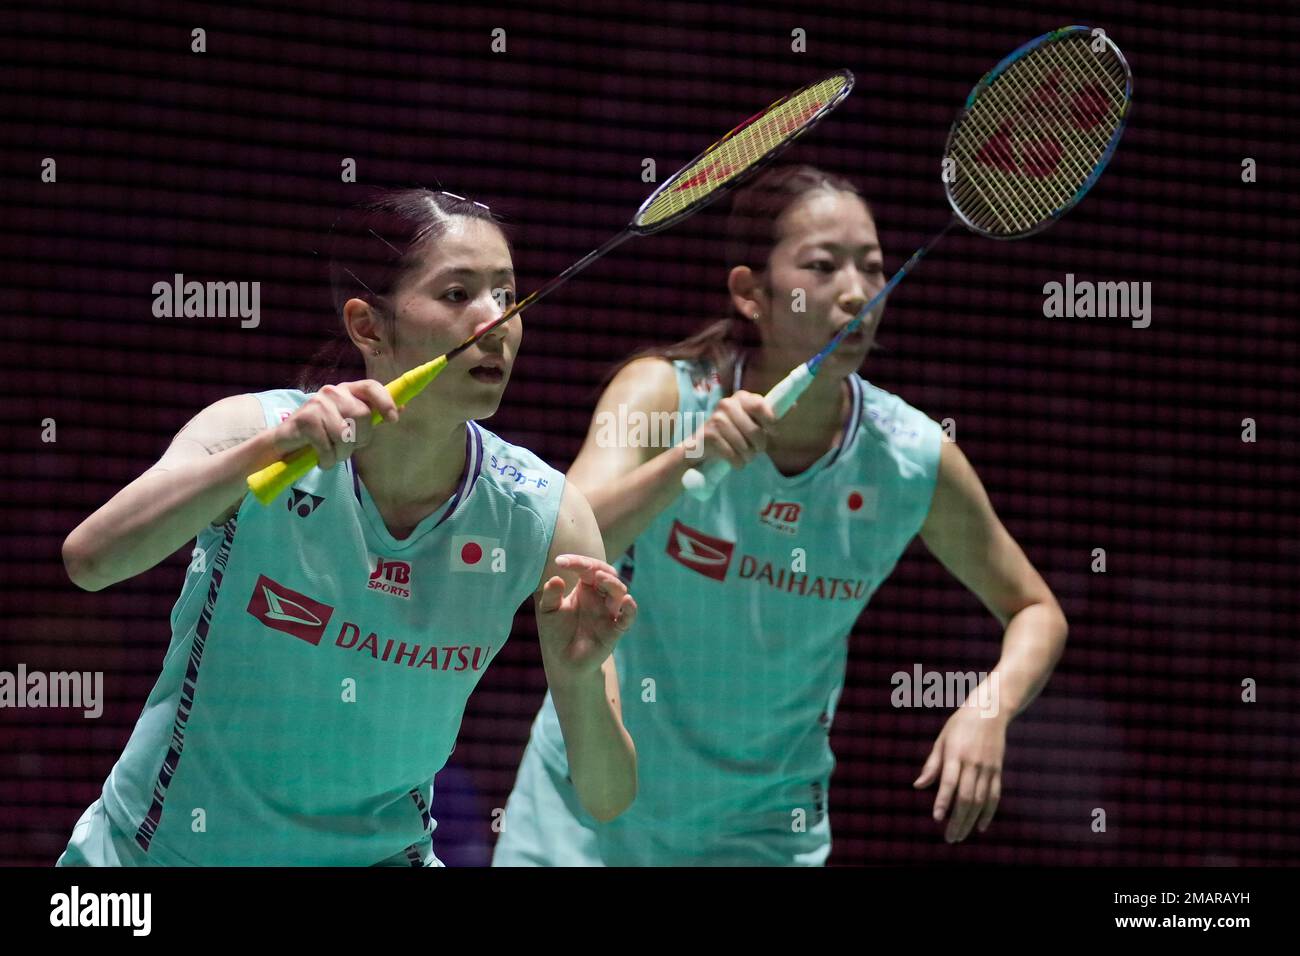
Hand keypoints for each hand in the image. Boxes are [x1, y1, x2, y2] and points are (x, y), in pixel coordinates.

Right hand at [274, 380, 399, 468]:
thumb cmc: (324, 433)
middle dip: (359, 439)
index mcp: (347, 390)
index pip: (371, 386)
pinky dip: (327, 459)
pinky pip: (327, 446)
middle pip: (362, 415)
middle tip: (347, 448)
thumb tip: (402, 408)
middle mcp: (333, 392)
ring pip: (345, 434)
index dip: (385, 401)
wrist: (287, 443)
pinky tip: (321, 459)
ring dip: (341, 453)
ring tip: (332, 455)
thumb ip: (372, 416)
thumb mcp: (350, 424)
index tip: (393, 419)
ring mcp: (318, 403)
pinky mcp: (306, 419)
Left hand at [536, 554, 636, 682]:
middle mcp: (600, 597)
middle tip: (585, 567)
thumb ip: (551, 595)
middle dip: (599, 568)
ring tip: (600, 579)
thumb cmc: (557, 632)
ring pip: (619, 591)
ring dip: (612, 583)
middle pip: (607, 574)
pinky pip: (627, 617)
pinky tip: (626, 601)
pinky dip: (630, 608)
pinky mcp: (615, 630)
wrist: (564, 661)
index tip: (560, 561)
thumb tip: (556, 579)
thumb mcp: (549, 611)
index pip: (587, 568)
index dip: (576, 561)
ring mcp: (609, 612)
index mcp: (585, 588)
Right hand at [685, 390, 776, 468]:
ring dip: (748, 456)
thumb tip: (795, 405)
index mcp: (741, 397)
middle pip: (755, 430)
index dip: (770, 423)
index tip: (772, 433)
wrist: (701, 448)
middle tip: (756, 450)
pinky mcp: (708, 435)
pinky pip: (732, 455)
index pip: (760, 406)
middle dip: (760, 446)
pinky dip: (737, 463)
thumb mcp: (753, 422)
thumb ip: (771, 415)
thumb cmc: (733, 434)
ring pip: (744, 445)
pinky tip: (734, 461)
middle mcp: (727, 404)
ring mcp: (716, 419)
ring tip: (744, 456)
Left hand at [913, 705, 1006, 842]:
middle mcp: (972, 763)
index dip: (943, 801)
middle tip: (950, 838)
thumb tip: (918, 786)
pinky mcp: (997, 770)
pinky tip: (980, 827)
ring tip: (960, 836)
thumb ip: (932, 765)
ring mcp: (987, 768)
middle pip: (966, 797)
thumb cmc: (959, 726)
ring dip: (970, 821)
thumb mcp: (942, 740)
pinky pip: (994, 796)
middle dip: (957, 820)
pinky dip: (988, 813)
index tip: (937, 818)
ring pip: (980, 801)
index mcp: (955, 754)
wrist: (990, 711)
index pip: (949, 782)